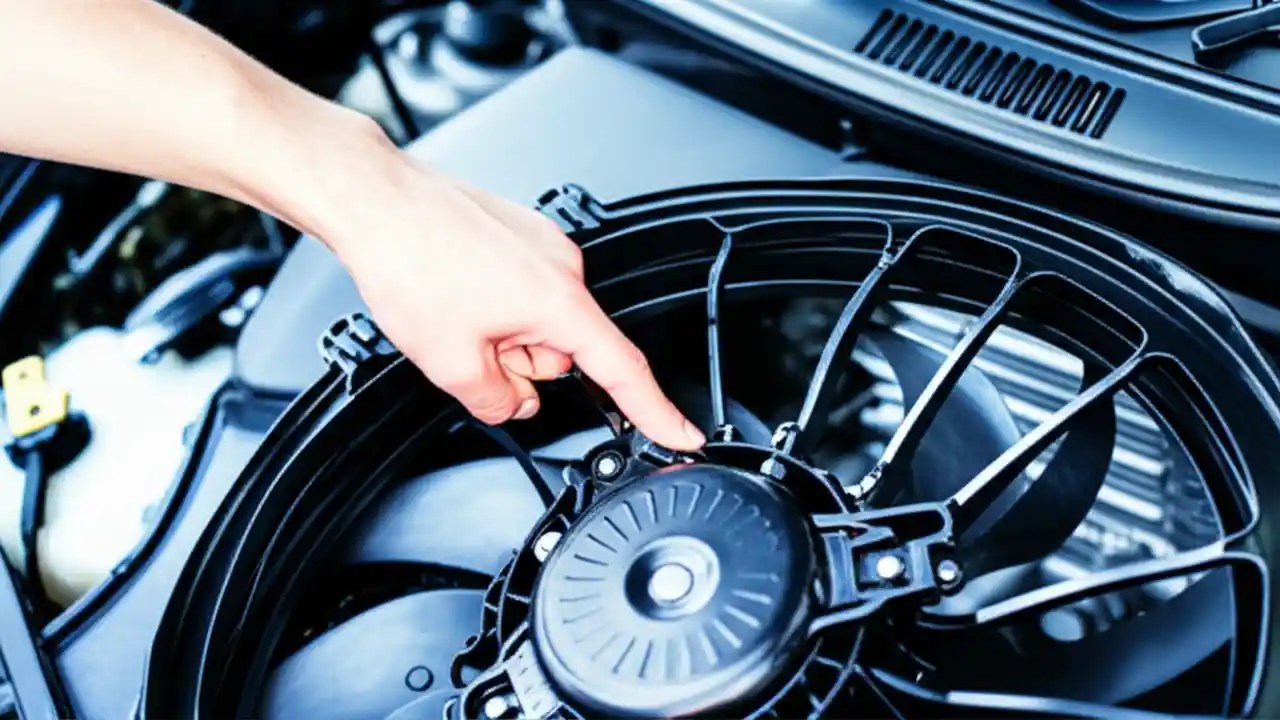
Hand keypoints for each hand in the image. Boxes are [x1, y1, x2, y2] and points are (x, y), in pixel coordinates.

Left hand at [296, 123, 705, 450]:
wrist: (378, 201)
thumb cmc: (410, 261)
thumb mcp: (450, 362)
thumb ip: (497, 402)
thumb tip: (514, 404)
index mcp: (558, 300)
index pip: (622, 370)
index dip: (656, 411)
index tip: (682, 432)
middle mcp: (561, 266)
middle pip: (562, 352)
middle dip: (519, 362)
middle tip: (468, 346)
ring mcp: (543, 246)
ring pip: (538, 324)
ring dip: (502, 333)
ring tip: (453, 311)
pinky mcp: (521, 235)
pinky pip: (521, 291)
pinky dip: (493, 305)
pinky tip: (454, 291)